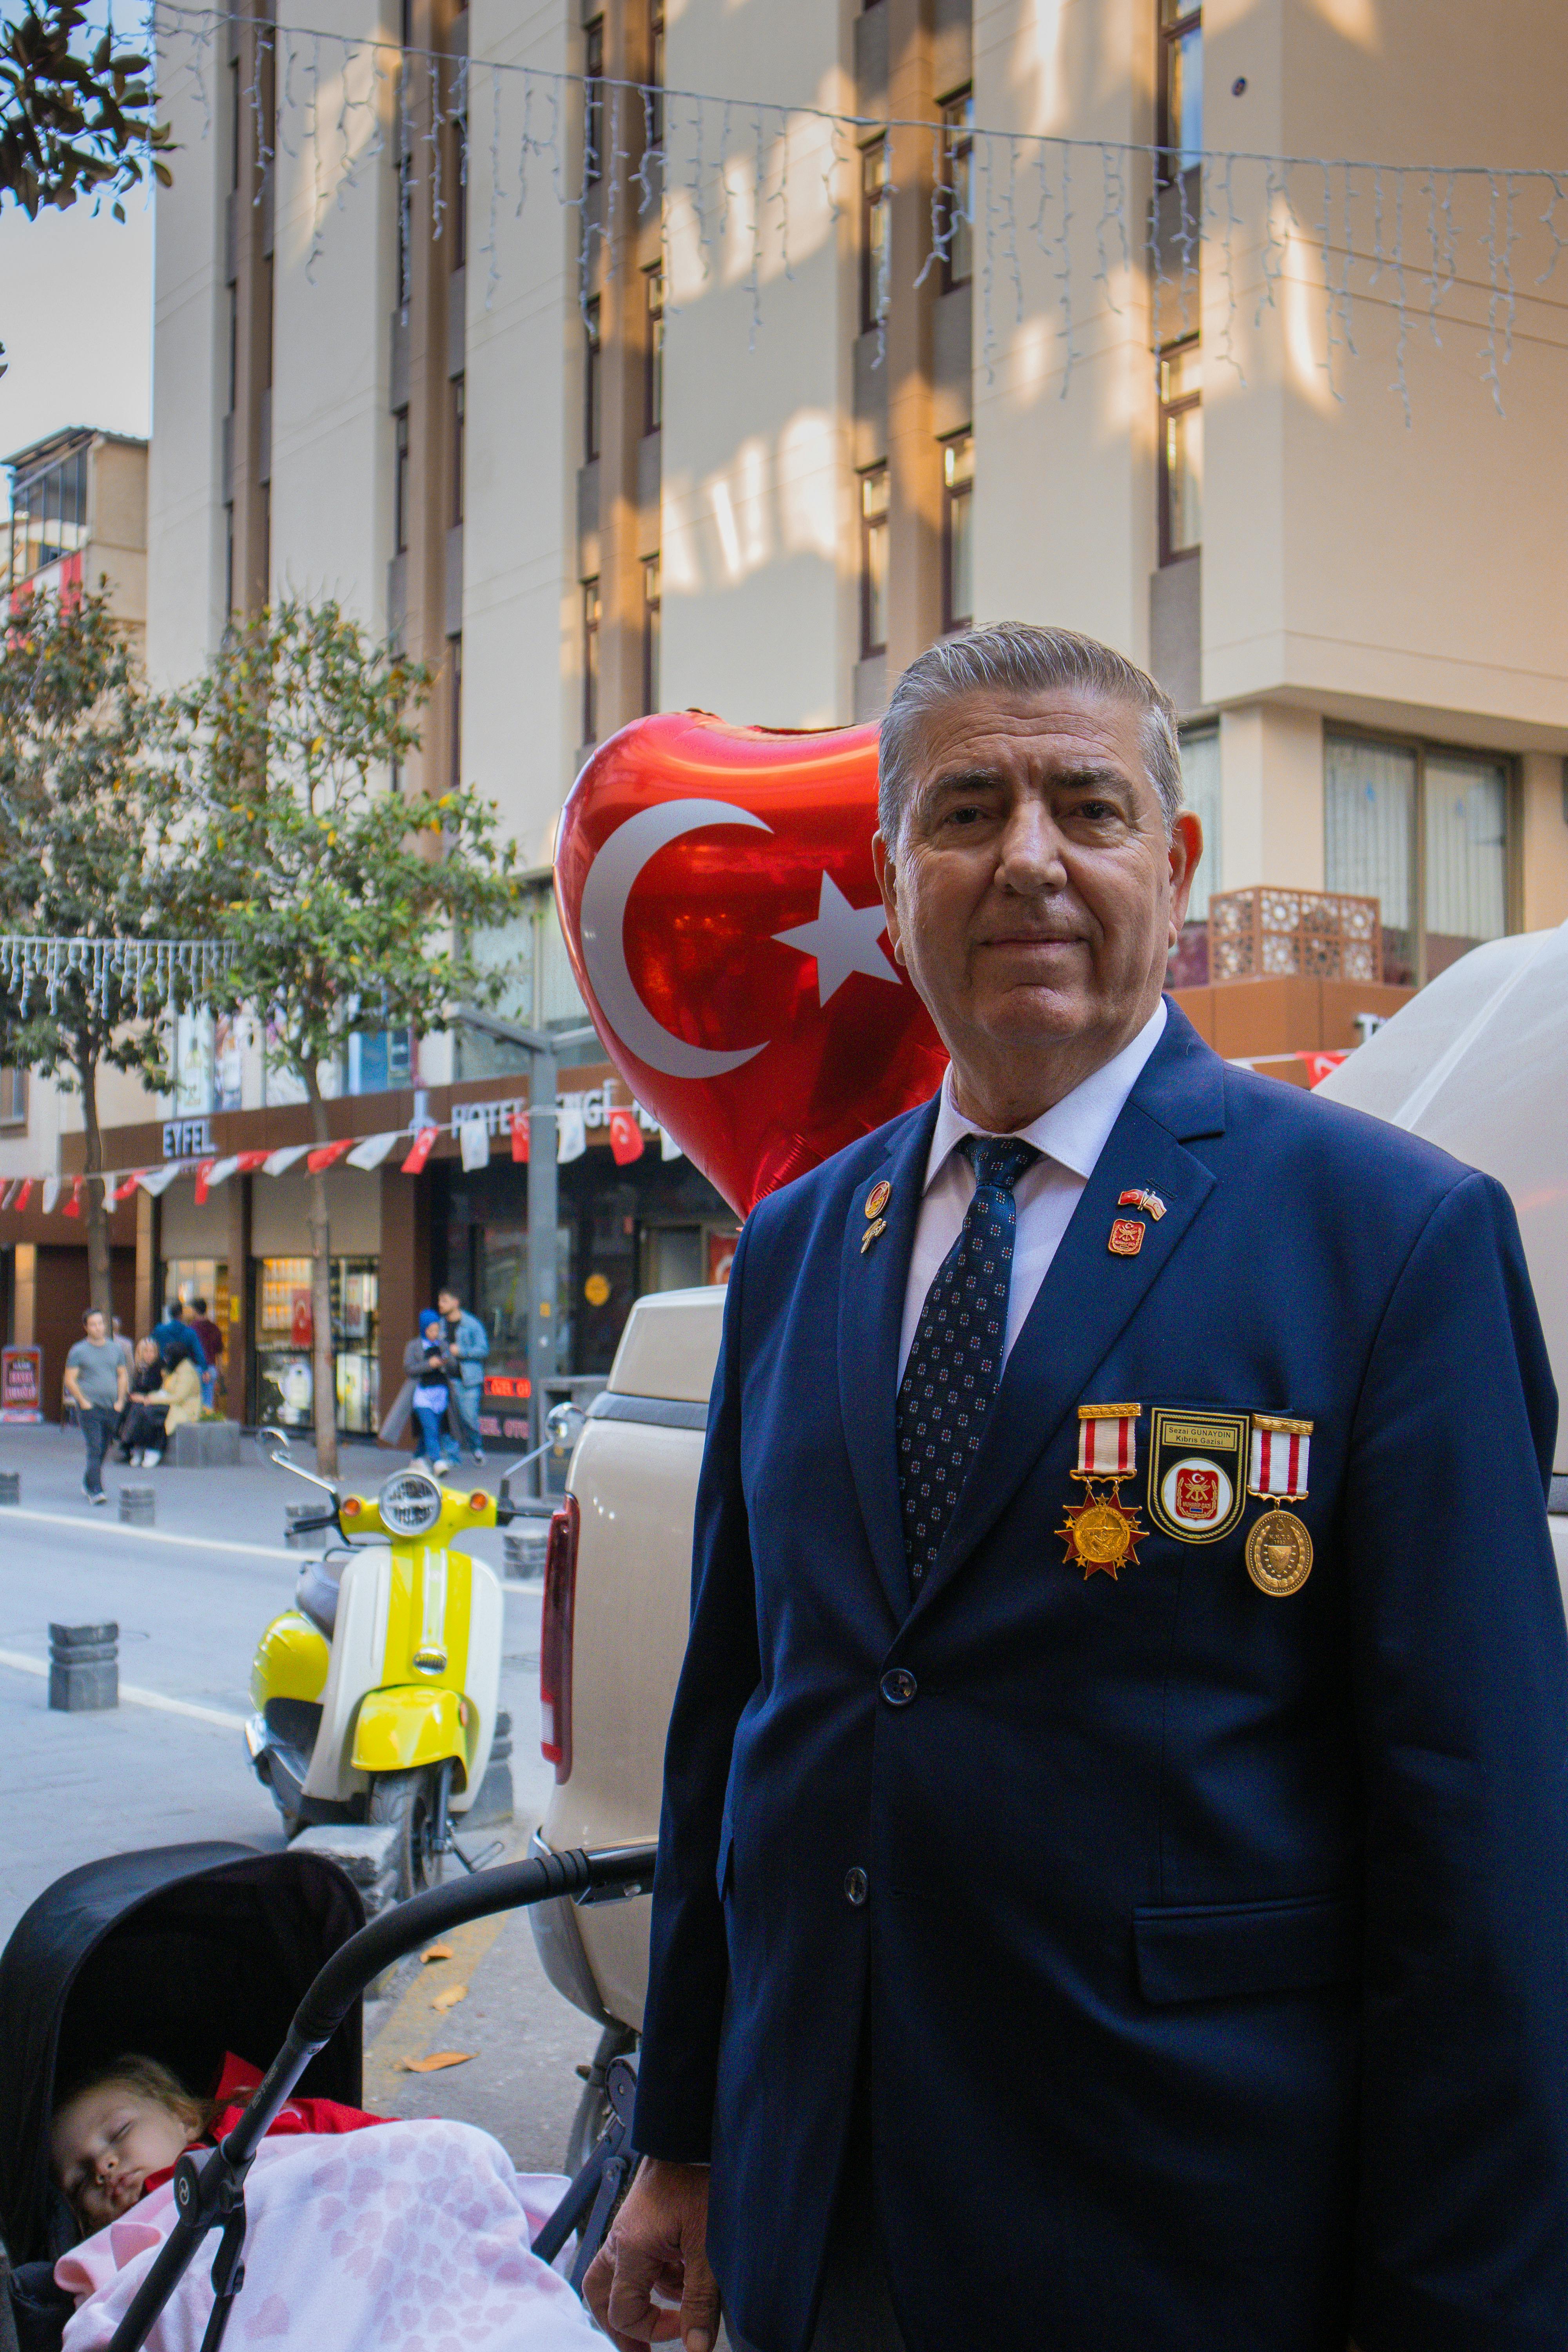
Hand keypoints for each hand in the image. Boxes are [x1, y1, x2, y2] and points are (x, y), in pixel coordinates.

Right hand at [582, 2158, 718, 2351]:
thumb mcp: (707, 2246)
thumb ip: (701, 2299)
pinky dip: (658, 2276)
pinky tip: (686, 2274)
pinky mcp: (644, 2221)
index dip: (652, 2330)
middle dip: (618, 2323)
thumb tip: (697, 2348)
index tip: (683, 2328)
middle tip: (639, 2349)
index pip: (623, 2310)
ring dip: (643, 2298)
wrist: (695, 2135)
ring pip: (619, 2277)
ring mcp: (631, 2229)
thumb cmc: (699, 2179)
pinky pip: (640, 2259)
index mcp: (630, 2248)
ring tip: (676, 2309)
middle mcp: (622, 2239)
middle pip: (599, 2293)